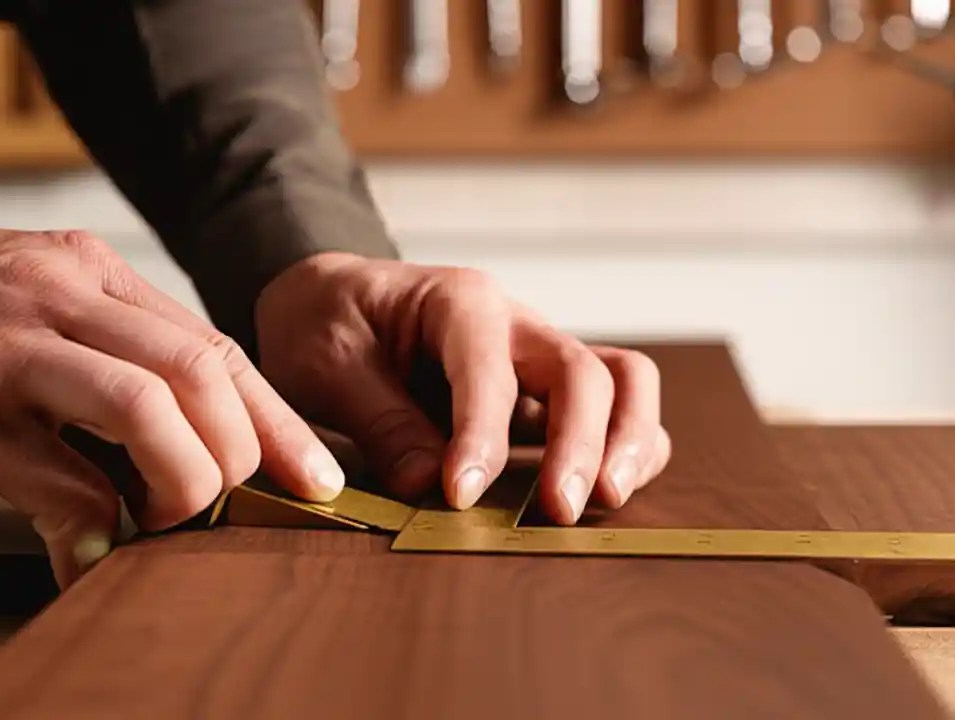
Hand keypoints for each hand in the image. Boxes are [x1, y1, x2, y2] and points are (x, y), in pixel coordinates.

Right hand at [0, 227, 342, 586]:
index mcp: (90, 272)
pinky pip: (53, 478)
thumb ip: (106, 350)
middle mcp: (59, 295)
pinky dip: (90, 527)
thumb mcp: (28, 298)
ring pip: (144, 406)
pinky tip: (93, 553)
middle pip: (200, 369)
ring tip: (174, 521)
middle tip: (249, 502)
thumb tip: (184, 432)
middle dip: (246, 450)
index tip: (317, 472)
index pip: (213, 344)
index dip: (277, 416)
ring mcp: (8, 347)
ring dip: (182, 479)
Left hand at [255, 252, 671, 523]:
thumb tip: (426, 483)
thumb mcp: (325, 364)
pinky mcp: (548, 389)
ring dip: (629, 440)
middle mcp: (516, 322)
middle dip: (580, 443)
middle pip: (582, 371)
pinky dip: (629, 445)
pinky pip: (617, 406)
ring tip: (607, 499)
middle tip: (560, 511)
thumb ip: (378, 420)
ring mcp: (540, 354)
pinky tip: (607, 489)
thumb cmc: (326, 322)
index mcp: (459, 301)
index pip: (488, 372)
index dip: (481, 438)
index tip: (460, 497)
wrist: (332, 299)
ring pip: (622, 380)